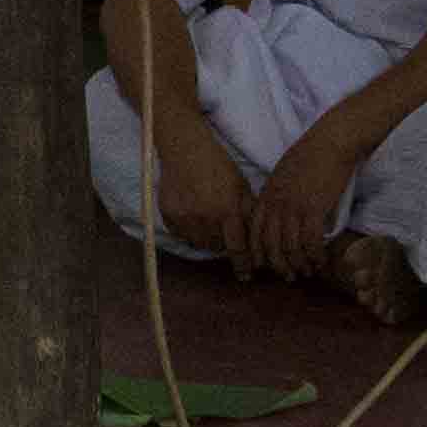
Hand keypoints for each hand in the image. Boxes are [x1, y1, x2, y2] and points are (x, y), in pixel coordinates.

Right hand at [151, 113, 253, 260]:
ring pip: (200, 244)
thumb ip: (249, 213)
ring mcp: (185, 219)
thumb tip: (257, 240)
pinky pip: (182, 235)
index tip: (245, 276)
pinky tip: (193, 214)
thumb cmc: (219, 166)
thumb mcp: (241, 186)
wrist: (185, 149)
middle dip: (225, 244)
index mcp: (228, 211)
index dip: (243, 265)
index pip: (238, 249)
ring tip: (209, 220)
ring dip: (207, 238)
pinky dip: (189, 231)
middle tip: (225, 231)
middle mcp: (206, 219)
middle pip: (218, 248)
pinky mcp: (169, 216)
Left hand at [240, 125, 369, 281]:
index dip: (258, 254)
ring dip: (299, 264)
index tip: (265, 266)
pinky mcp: (313, 209)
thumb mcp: (283, 174)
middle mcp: (275, 204)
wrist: (331, 142)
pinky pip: (310, 242)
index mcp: (266, 195)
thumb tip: (276, 214)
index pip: (255, 232)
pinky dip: (315, 256)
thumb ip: (276, 195)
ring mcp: (293, 207)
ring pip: (290, 248)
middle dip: (278, 266)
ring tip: (307, 271)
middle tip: (289, 276)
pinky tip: (321, 261)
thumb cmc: (311, 155)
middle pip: (270, 246)